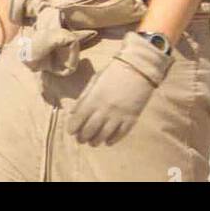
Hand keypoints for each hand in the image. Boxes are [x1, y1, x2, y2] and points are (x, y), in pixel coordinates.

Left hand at [68, 30, 172, 144]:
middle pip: (90, 130)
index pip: (79, 118)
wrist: (138, 69)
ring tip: (93, 142)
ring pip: (104, 136)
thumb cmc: (114, 72)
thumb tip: (72, 112)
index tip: (71, 131)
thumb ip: (84, 97)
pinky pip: (120, 135)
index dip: (73, 127)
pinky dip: (112, 140)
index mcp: (94, 98)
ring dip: (96, 141)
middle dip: (83, 137)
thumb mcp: (95, 80)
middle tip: (81, 139)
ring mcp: (118, 116)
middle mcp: (105, 109)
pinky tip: (108, 141)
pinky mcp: (131, 119)